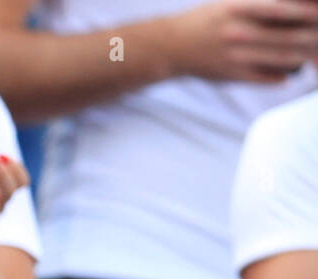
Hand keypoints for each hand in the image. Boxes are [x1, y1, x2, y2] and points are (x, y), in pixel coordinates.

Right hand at [164, 1, 317, 82]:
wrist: (170, 46)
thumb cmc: (207, 21)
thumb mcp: (232, 4)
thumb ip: (262, 6)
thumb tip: (298, 11)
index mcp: (241, 8)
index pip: (283, 9)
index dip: (306, 13)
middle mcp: (240, 31)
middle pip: (289, 36)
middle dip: (312, 38)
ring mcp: (236, 55)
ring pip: (282, 58)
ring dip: (302, 58)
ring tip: (312, 58)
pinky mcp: (231, 74)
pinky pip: (264, 77)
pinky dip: (280, 76)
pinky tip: (289, 74)